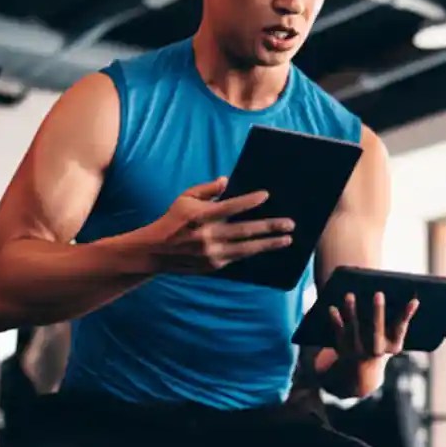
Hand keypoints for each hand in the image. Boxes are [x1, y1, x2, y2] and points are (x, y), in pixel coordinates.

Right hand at [143, 177, 293, 273]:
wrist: (155, 251)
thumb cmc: (173, 219)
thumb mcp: (186, 198)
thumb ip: (207, 189)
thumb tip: (227, 180)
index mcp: (200, 216)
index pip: (230, 207)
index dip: (249, 201)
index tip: (267, 195)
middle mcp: (208, 236)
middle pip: (245, 231)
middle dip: (270, 227)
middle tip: (290, 224)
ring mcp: (211, 253)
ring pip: (247, 248)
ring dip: (269, 244)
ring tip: (287, 240)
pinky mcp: (214, 266)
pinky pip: (239, 258)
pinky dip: (254, 252)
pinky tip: (268, 248)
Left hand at [329, 291, 418, 360]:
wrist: (362, 373)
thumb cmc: (381, 347)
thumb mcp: (394, 338)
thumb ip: (401, 320)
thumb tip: (414, 300)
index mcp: (392, 346)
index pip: (401, 328)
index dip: (407, 315)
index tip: (414, 300)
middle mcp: (375, 350)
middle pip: (377, 330)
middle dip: (378, 311)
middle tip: (379, 293)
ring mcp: (358, 351)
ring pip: (355, 330)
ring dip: (352, 312)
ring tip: (350, 295)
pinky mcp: (343, 349)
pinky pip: (339, 333)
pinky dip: (336, 321)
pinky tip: (332, 308)